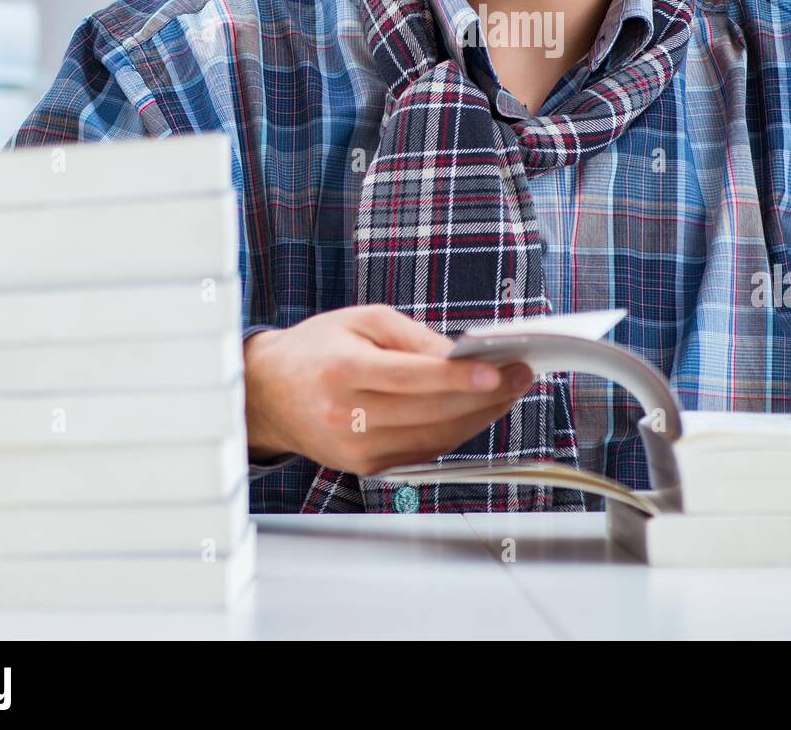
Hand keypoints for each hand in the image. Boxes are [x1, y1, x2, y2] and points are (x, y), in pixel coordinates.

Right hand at [243, 306, 535, 475]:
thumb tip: (461, 357)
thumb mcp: (363, 320)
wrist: (270, 394)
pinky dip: (457, 431)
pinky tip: (477, 410)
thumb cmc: (319, 348)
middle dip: (485, 396)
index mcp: (343, 371)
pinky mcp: (367, 468)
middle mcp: (347, 416)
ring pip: (436, 438)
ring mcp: (357, 449)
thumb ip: (414, 338)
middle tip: (520, 375)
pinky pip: (424, 451)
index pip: (412, 379)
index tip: (498, 371)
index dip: (459, 378)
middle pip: (432, 413)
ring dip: (480, 417)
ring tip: (509, 391)